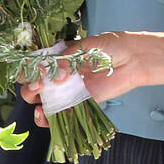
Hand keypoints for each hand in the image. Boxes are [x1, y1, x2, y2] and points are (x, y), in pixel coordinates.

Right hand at [20, 32, 150, 126]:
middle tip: (39, 84)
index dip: (30, 67)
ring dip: (35, 100)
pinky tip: (44, 114)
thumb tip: (55, 73)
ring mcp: (68, 89)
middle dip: (30, 84)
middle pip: (34, 82)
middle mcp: (60, 73)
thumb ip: (69, 59)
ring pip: (42, 99)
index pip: (36, 63)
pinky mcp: (78, 103)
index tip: (36, 69)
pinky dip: (47, 117)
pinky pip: (59, 113)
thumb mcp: (88, 46)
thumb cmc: (112, 46)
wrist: (133, 59)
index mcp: (59, 56)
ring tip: (41, 98)